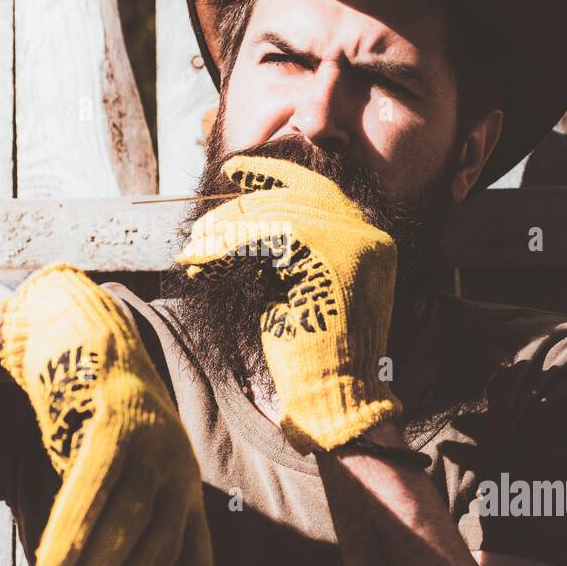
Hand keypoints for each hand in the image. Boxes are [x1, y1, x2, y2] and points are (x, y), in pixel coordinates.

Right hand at [0, 264, 211, 565]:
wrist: (84, 340)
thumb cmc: (91, 432)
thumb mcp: (112, 487)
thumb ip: (101, 543)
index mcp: (185, 493)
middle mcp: (179, 469)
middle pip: (161, 548)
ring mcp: (153, 439)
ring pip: (130, 517)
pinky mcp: (118, 414)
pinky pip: (98, 479)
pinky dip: (76, 526)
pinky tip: (53, 564)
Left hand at [175, 155, 401, 453]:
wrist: (336, 395)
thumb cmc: (314, 353)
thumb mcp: (304, 287)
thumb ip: (289, 251)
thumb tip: (242, 220)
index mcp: (371, 240)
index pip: (318, 190)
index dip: (274, 175)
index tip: (235, 170)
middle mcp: (366, 236)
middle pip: (290, 200)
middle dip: (236, 212)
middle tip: (200, 228)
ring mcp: (350, 245)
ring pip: (272, 216)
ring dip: (224, 233)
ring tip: (195, 251)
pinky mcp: (323, 259)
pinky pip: (262, 238)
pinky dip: (225, 249)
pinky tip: (202, 262)